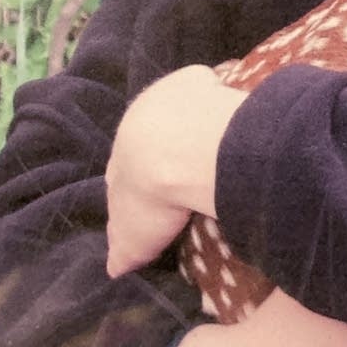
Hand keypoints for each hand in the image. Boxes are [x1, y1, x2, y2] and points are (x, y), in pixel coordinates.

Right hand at [105, 65, 246, 276]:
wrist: (181, 148)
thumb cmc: (153, 196)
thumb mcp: (133, 237)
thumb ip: (123, 249)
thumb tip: (115, 267)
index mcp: (119, 162)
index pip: (126, 175)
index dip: (143, 184)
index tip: (161, 194)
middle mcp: (133, 125)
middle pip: (148, 139)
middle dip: (163, 151)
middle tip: (190, 168)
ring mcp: (163, 98)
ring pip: (175, 112)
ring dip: (188, 123)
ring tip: (214, 143)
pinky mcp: (193, 79)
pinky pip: (201, 86)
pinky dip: (212, 95)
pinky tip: (230, 112)